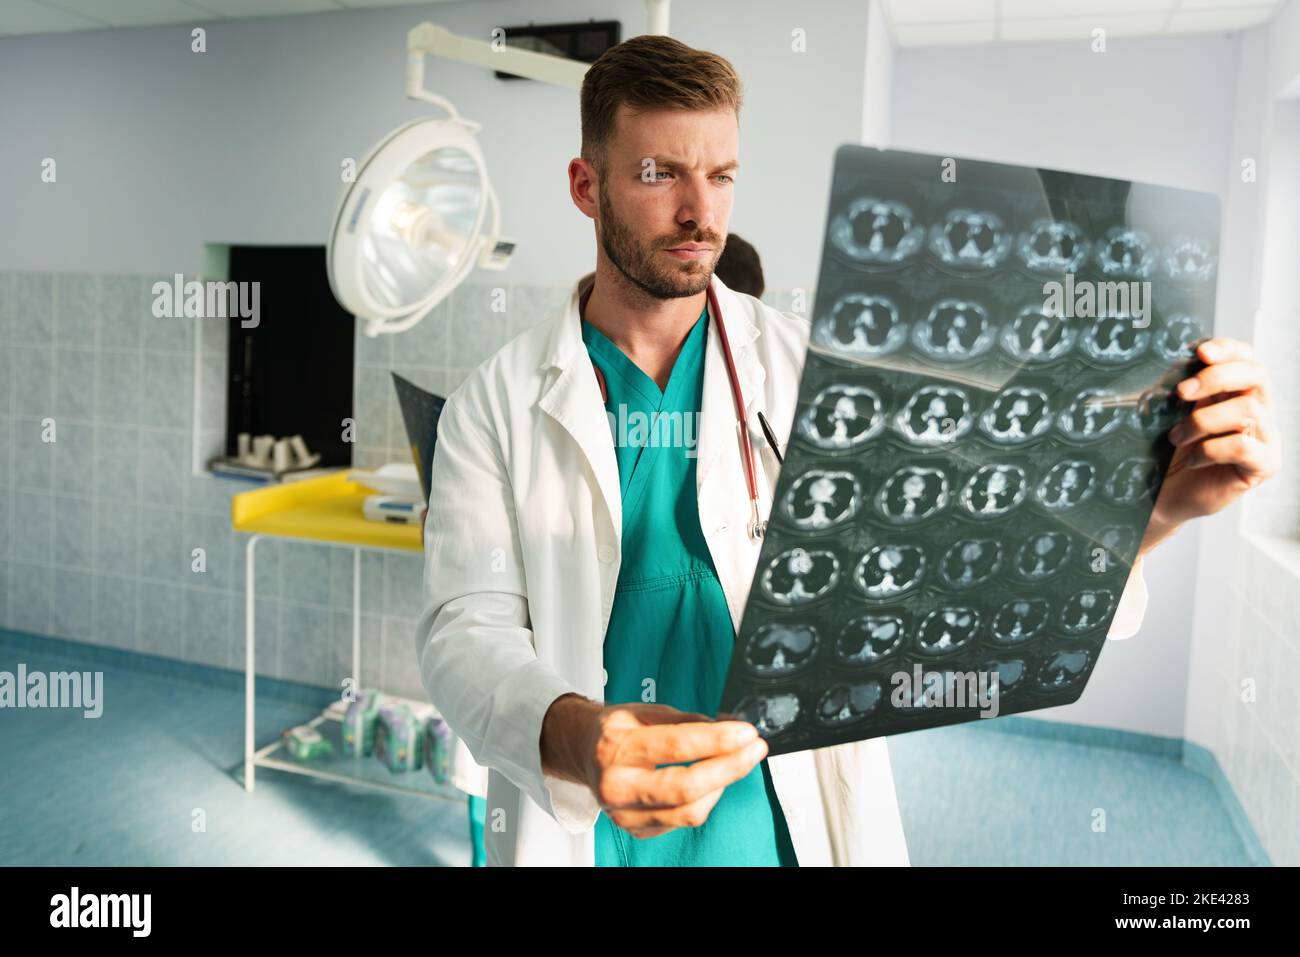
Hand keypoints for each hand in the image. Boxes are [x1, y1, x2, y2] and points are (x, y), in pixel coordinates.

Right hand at [540, 694, 767, 838]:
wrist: (583, 753)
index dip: (718, 741)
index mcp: (615, 745)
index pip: (676, 746)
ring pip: (689, 812)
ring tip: (737, 763)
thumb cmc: (619, 730)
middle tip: (755, 750)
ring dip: (723, 786)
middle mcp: (615, 784)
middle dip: (729, 768)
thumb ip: (690, 721)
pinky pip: (682, 821)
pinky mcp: (634, 830)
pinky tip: (711, 781)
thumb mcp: (647, 711)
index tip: (747, 733)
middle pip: (685, 787)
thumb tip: (734, 728)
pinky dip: (705, 799)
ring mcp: (623, 813)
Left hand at [1142, 337, 1280, 552]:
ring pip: (1248, 409)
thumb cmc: (1167, 454)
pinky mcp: (1263, 466)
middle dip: (1216, 377)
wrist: (1162, 497)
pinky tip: (1193, 460)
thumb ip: (1185, 390)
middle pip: (1256, 376)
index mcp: (1237, 394)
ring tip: (1176, 437)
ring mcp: (1266, 439)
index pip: (1248, 359)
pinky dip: (1211, 449)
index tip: (1199, 351)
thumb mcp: (1174, 415)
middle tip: (1181, 392)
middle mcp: (1259, 412)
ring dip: (1203, 420)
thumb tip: (1174, 359)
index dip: (1228, 350)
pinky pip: (1243, 446)